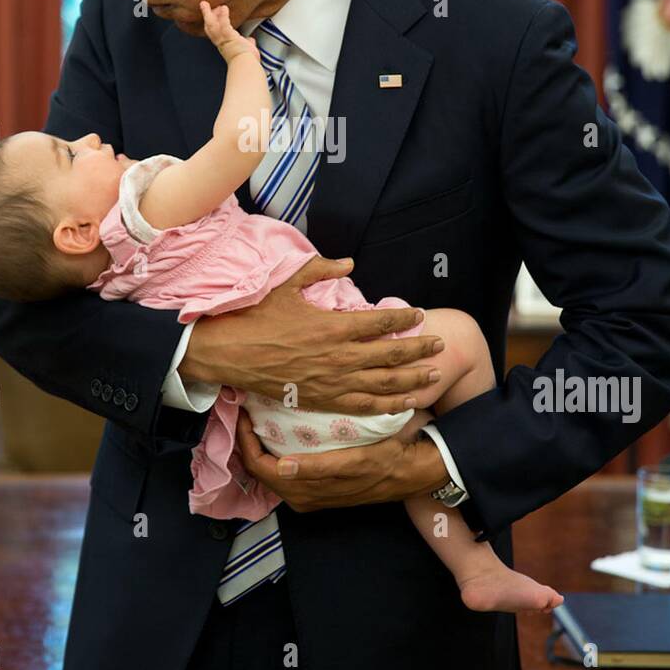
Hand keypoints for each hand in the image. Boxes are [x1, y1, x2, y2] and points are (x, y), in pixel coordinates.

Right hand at [179, 254, 444, 414]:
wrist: (230, 352)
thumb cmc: (258, 316)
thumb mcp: (288, 284)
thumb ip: (321, 269)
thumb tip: (350, 262)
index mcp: (333, 326)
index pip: (380, 323)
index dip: (404, 319)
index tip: (419, 314)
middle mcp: (339, 357)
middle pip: (391, 355)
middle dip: (419, 350)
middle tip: (439, 345)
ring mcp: (332, 382)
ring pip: (383, 384)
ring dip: (412, 380)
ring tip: (433, 375)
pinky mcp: (323, 400)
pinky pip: (363, 406)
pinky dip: (387, 406)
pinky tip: (404, 404)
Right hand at [200, 1, 259, 63]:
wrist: (246, 66)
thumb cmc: (247, 61)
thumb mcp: (245, 49)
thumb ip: (246, 42)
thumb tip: (250, 41)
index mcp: (224, 45)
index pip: (214, 32)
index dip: (211, 23)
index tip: (211, 15)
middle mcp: (221, 42)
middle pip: (209, 27)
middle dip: (206, 15)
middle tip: (204, 5)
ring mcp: (224, 39)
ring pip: (211, 25)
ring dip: (207, 13)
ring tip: (205, 3)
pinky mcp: (229, 37)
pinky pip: (224, 24)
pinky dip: (224, 16)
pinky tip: (224, 8)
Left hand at [236, 409, 448, 510]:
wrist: (409, 472)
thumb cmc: (384, 462)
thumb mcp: (355, 463)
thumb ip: (318, 468)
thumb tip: (283, 467)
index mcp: (304, 493)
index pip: (258, 466)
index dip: (245, 440)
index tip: (242, 411)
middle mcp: (299, 495)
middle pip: (259, 467)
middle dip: (248, 439)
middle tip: (246, 408)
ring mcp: (306, 490)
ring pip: (269, 466)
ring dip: (260, 442)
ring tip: (258, 413)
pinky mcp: (315, 482)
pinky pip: (283, 465)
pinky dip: (274, 447)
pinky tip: (277, 427)